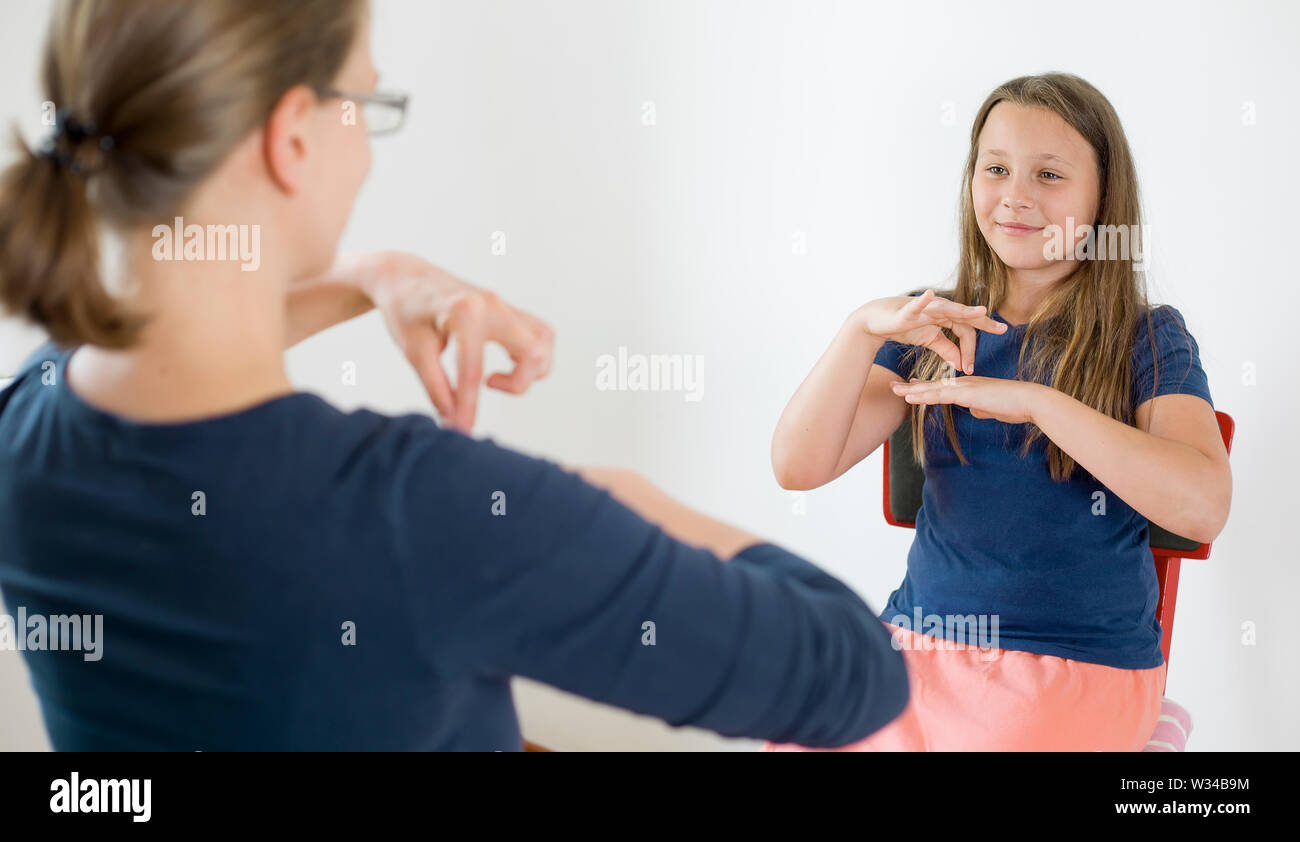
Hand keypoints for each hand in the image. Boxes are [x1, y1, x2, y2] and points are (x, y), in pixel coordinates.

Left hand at [358, 252, 553, 431]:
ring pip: (544, 342)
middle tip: (487, 385)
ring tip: (495, 377)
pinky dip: (533, 356)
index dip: (467, 406)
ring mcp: (505, 305)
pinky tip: (507, 365)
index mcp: (465, 311)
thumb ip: (436, 388)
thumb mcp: (414, 351)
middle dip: (517, 383)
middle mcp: (493, 304)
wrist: (406, 279)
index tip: (460, 432)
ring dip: (531, 369)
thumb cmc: (406, 313)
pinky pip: (540, 334)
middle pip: (532, 352)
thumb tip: (454, 422)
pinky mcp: (510, 310)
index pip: (474, 370)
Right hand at [858, 289, 1006, 374]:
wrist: (875, 321)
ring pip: (948, 308)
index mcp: (945, 318)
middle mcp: (938, 309)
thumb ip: (946, 348)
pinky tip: (930, 294)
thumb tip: (961, 363)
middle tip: (1002, 329)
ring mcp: (924, 308)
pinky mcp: (908, 309)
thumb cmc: (902, 326)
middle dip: (984, 323)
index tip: (969, 369)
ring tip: (980, 311)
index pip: (966, 331)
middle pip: (965, 316)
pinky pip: (917, 304)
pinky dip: (924, 300)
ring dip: (964, 310)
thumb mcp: (928, 339)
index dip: (970, 350)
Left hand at [889, 374, 1046, 424]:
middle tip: (893, 385)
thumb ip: (981, 408)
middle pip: (933, 385)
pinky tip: (910, 397)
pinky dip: (923, 396)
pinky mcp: (968, 394)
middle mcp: (964, 383)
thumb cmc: (1015, 406)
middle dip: (912, 387)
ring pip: (933, 388)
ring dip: (912, 390)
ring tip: (894, 389)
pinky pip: (941, 395)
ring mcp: (965, 387)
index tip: (911, 386)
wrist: (1030, 401)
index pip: (943, 386)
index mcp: (969, 386)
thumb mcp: (992, 409)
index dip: (925, 387)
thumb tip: (974, 411)